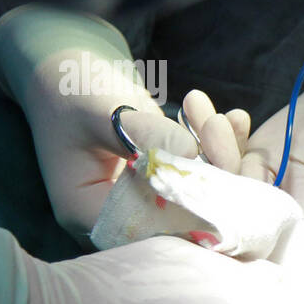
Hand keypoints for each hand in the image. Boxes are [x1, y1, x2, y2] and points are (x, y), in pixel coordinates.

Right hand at [0, 5, 236, 240]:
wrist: (69, 72)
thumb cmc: (72, 89)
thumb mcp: (99, 108)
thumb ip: (140, 133)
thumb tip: (190, 153)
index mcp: (89, 213)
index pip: (152, 231)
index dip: (193, 208)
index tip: (219, 166)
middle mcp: (121, 217)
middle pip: (184, 217)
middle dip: (216, 174)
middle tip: (221, 126)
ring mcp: (147, 201)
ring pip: (203, 195)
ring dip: (224, 156)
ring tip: (227, 116)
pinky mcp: (167, 183)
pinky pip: (206, 176)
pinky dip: (222, 149)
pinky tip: (235, 118)